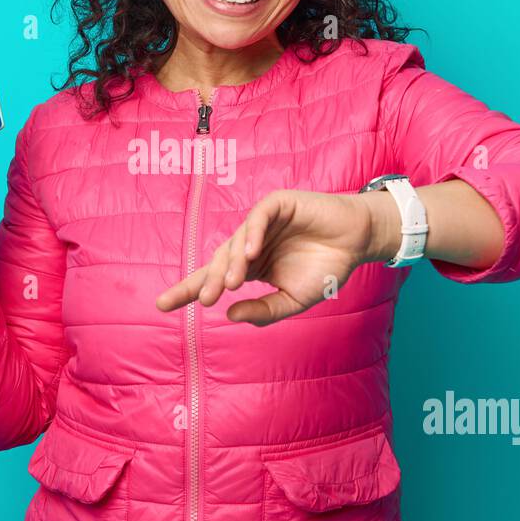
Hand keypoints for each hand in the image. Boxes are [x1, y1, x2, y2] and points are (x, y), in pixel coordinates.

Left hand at [155, 189, 400, 326]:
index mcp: (250, 267)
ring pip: (236, 241)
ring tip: (231, 284)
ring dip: (232, 263)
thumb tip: (230, 315)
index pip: (212, 279)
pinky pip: (258, 217)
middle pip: (218, 262)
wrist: (357, 242)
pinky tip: (252, 252)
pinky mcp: (277, 204)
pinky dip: (252, 232)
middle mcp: (250, 244)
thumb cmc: (327, 269)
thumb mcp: (294, 299)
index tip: (162, 305)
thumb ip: (264, 310)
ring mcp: (261, 223)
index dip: (188, 290)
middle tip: (204, 299)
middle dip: (208, 281)